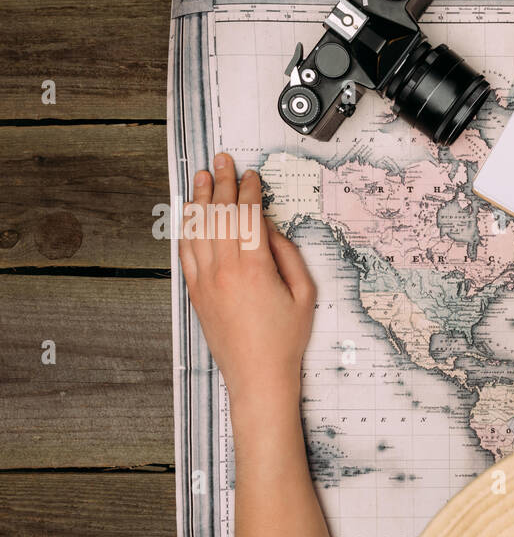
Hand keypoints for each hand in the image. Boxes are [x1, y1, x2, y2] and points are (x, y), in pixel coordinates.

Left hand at [178, 153, 316, 411]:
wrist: (257, 376)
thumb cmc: (285, 339)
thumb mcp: (304, 294)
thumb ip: (288, 255)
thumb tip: (270, 229)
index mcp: (255, 267)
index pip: (248, 216)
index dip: (250, 191)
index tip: (251, 175)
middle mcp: (224, 269)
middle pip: (220, 214)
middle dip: (222, 183)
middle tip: (222, 161)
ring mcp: (205, 280)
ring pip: (198, 228)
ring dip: (200, 199)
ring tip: (202, 177)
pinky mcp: (195, 292)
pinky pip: (186, 251)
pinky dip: (186, 227)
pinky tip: (189, 214)